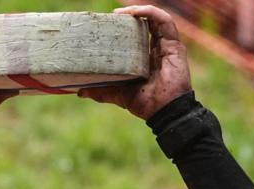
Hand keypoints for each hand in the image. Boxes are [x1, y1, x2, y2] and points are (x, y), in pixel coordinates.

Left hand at [78, 5, 192, 119]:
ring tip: (122, 12)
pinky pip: (164, 21)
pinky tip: (136, 12)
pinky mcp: (174, 45)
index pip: (136, 35)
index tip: (108, 23)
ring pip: (154, 19)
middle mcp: (156, 49)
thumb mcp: (116, 93)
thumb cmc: (143, 103)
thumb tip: (78, 91)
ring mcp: (166, 46)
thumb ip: (100, 91)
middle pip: (144, 25)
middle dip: (129, 16)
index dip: (124, 26)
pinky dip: (150, 13)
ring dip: (138, 11)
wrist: (162, 111)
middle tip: (112, 16)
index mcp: (145, 58)